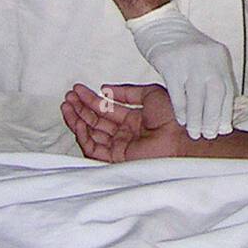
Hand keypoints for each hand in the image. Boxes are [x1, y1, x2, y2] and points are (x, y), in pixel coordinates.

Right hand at [61, 82, 191, 161]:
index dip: (91, 99)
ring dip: (77, 120)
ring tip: (66, 106)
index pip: (107, 109)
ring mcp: (120, 146)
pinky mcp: (116, 158)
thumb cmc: (175, 116)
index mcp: (135, 120)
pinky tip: (76, 121)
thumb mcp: (150, 94)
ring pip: (91, 134)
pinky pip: (93, 148)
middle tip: (68, 97)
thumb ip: (126, 92)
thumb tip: (105, 89)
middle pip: (96, 121)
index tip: (78, 89)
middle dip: (80, 108)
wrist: (182, 137)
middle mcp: (126, 133)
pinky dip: (83, 135)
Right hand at [126, 2, 236, 139]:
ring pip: (197, 96)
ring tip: (194, 133)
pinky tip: (181, 119)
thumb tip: (218, 111)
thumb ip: (212, 78)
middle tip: (208, 136)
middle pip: (216, 93)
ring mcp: (190, 60)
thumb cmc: (182, 47)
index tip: (222, 129)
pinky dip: (180, 109)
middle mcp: (208, 57)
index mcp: (219, 56)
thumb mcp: (204, 57)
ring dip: (197, 118)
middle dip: (213, 118)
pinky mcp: (171, 63)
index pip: (228, 89)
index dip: (225, 112)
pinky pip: (177, 92)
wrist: (160, 24)